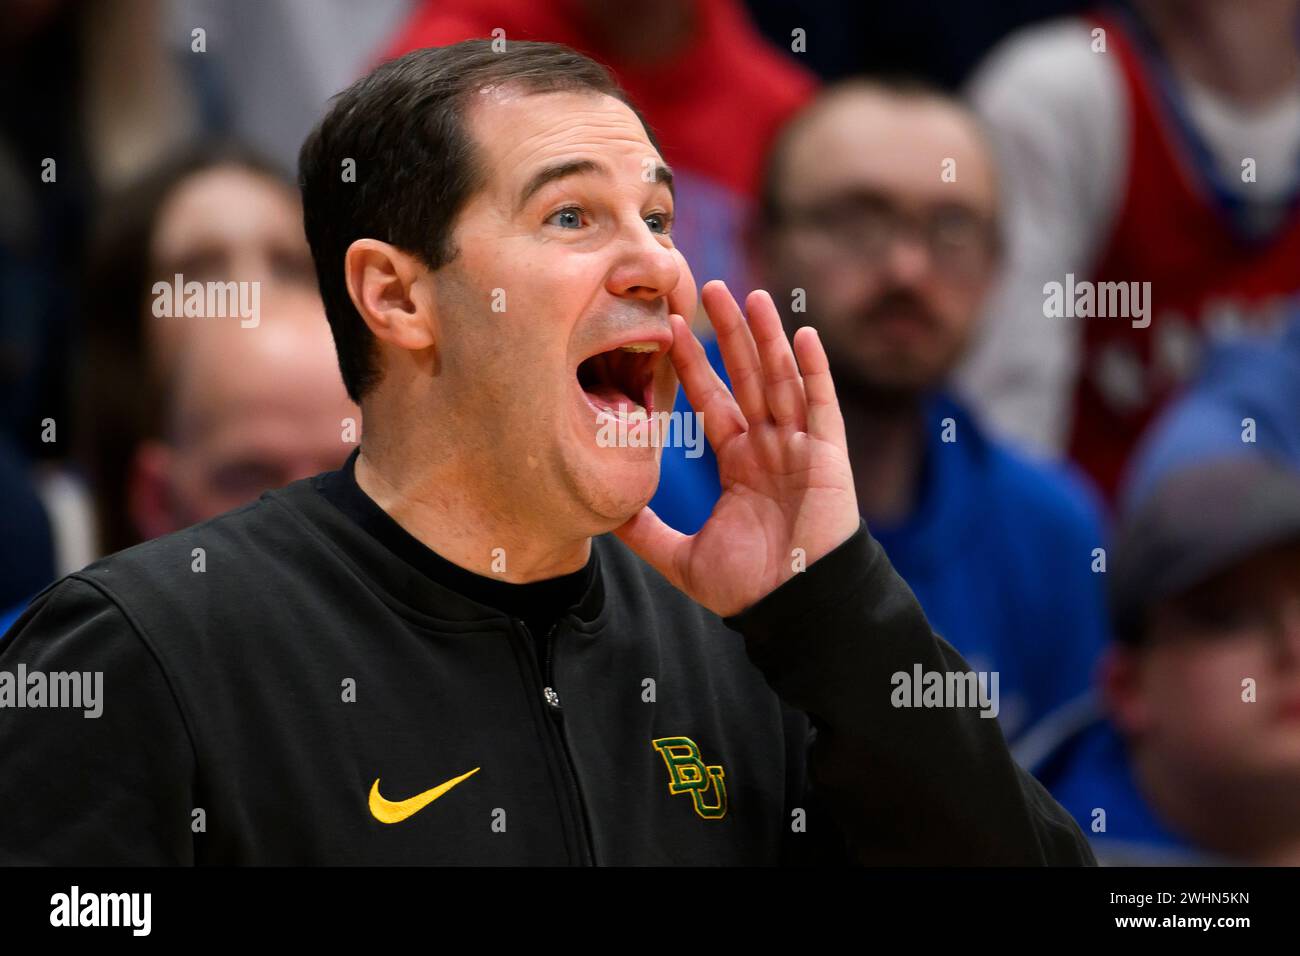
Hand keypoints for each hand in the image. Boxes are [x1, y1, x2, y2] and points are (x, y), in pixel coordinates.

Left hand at [615, 279, 859, 616]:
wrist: (795, 610)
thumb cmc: (750, 589)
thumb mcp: (682, 557)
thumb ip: (647, 532)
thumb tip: (606, 514)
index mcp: (740, 464)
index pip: (714, 401)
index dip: (693, 365)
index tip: (670, 327)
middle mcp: (771, 448)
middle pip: (747, 377)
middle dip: (728, 333)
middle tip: (709, 288)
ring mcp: (801, 448)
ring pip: (782, 380)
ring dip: (767, 337)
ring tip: (751, 295)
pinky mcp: (829, 456)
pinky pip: (822, 405)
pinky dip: (815, 370)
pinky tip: (803, 333)